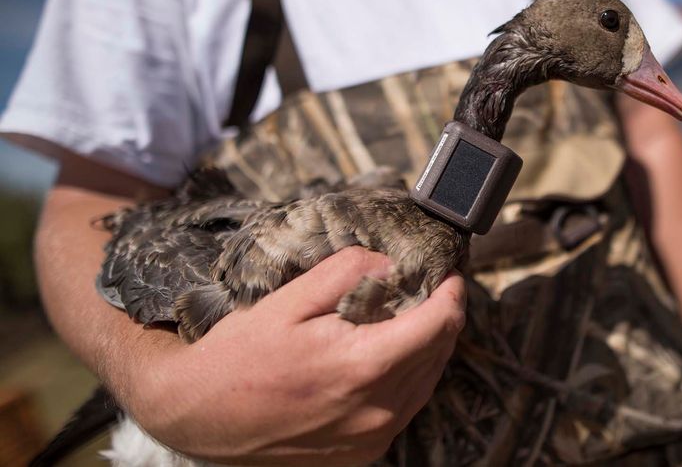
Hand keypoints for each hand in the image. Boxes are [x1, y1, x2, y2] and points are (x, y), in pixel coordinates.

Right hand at [125, 246, 465, 465]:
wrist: (199, 416)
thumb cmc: (240, 355)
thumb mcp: (288, 300)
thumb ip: (346, 274)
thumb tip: (389, 263)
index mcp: (362, 367)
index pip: (439, 324)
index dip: (452, 293)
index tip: (451, 273)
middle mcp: (376, 409)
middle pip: (439, 353)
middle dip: (443, 315)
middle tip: (434, 288)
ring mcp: (371, 437)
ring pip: (427, 382)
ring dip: (429, 346)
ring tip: (414, 316)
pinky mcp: (362, 452)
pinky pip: (405, 407)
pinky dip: (409, 376)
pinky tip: (389, 355)